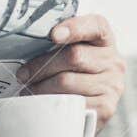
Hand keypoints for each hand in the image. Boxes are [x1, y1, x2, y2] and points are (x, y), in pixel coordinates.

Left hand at [16, 14, 125, 130]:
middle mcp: (113, 61)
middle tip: (24, 74)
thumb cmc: (72, 76)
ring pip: (67, 81)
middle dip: (42, 65)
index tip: (53, 35)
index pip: (95, 26)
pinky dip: (51, 104)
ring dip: (41, 87)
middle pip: (74, 56)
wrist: (86, 110)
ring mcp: (111, 85)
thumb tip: (28, 44)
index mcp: (104, 40)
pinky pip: (71, 103)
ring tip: (30, 90)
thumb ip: (56, 45)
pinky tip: (44, 103)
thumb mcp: (68, 54)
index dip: (74, 28)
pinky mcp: (105, 107)